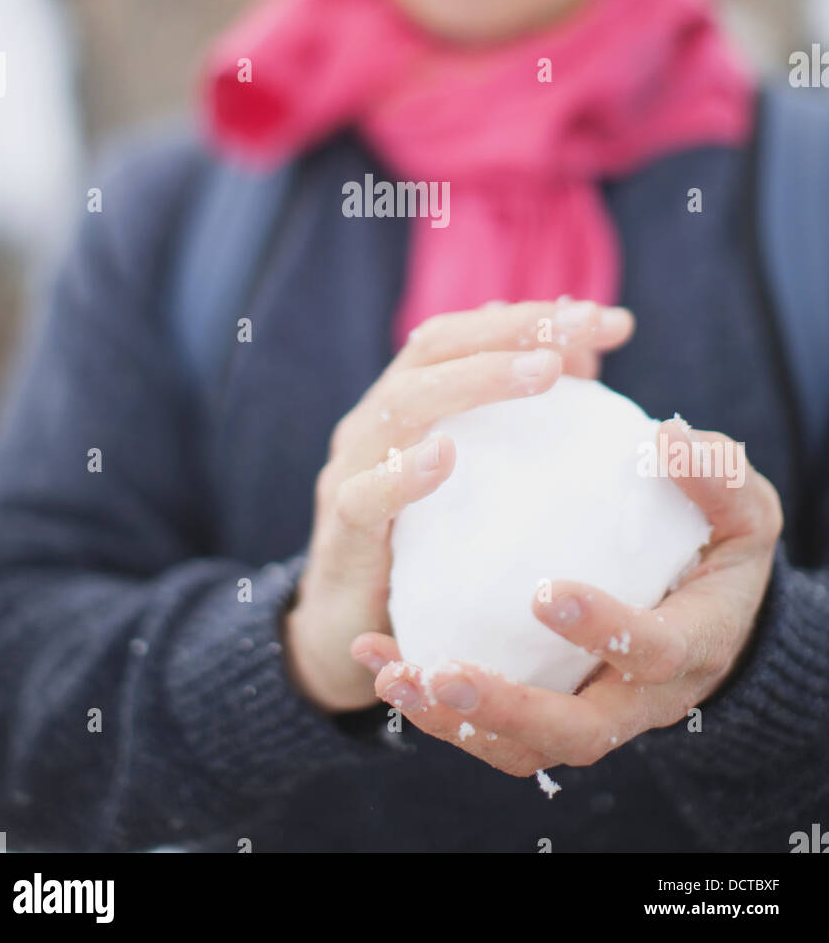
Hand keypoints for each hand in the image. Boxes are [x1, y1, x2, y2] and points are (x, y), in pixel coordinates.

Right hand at [283, 298, 634, 712]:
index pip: (470, 334)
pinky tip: (445, 457)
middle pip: (438, 346)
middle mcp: (376, 420)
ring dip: (478, 379)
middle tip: (586, 327)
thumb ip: (516, 425)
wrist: (346, 636)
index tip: (611, 322)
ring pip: (405, 402)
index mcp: (410, 400)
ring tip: (544, 372)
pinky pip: (366, 495)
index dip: (535, 317)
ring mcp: (352, 469)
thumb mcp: (477, 483)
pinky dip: (403, 472)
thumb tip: (583, 364)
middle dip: (516, 329)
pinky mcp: (342, 532)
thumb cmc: (425, 553)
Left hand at [353, 418, 783, 776]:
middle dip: (505, 709)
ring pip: (520, 747)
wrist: (711, 606)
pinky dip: (432, 705)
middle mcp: (640, 698)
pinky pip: (488, 728)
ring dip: (451, 719)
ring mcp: (591, 711)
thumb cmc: (724, 542)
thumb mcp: (741, 505)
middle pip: (574, 732)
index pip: (651, 652)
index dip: (604, 631)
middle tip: (443, 672)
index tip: (545, 592)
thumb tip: (661, 437)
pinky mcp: (548, 708)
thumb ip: (713, 475)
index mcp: (691, 644)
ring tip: (394, 677)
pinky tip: (379, 658)